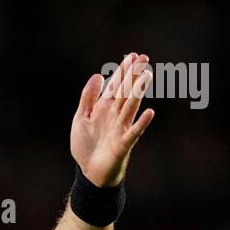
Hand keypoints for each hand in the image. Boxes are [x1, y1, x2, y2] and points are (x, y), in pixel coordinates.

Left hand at [71, 51, 154, 187]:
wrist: (88, 173)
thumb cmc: (86, 146)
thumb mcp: (80, 119)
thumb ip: (87, 98)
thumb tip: (98, 75)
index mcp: (105, 108)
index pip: (116, 85)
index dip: (123, 71)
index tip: (132, 56)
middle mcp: (115, 115)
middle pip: (126, 91)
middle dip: (133, 75)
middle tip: (144, 58)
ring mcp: (121, 128)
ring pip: (131, 106)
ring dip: (138, 91)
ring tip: (147, 76)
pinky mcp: (123, 144)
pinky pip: (134, 132)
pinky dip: (141, 123)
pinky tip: (149, 113)